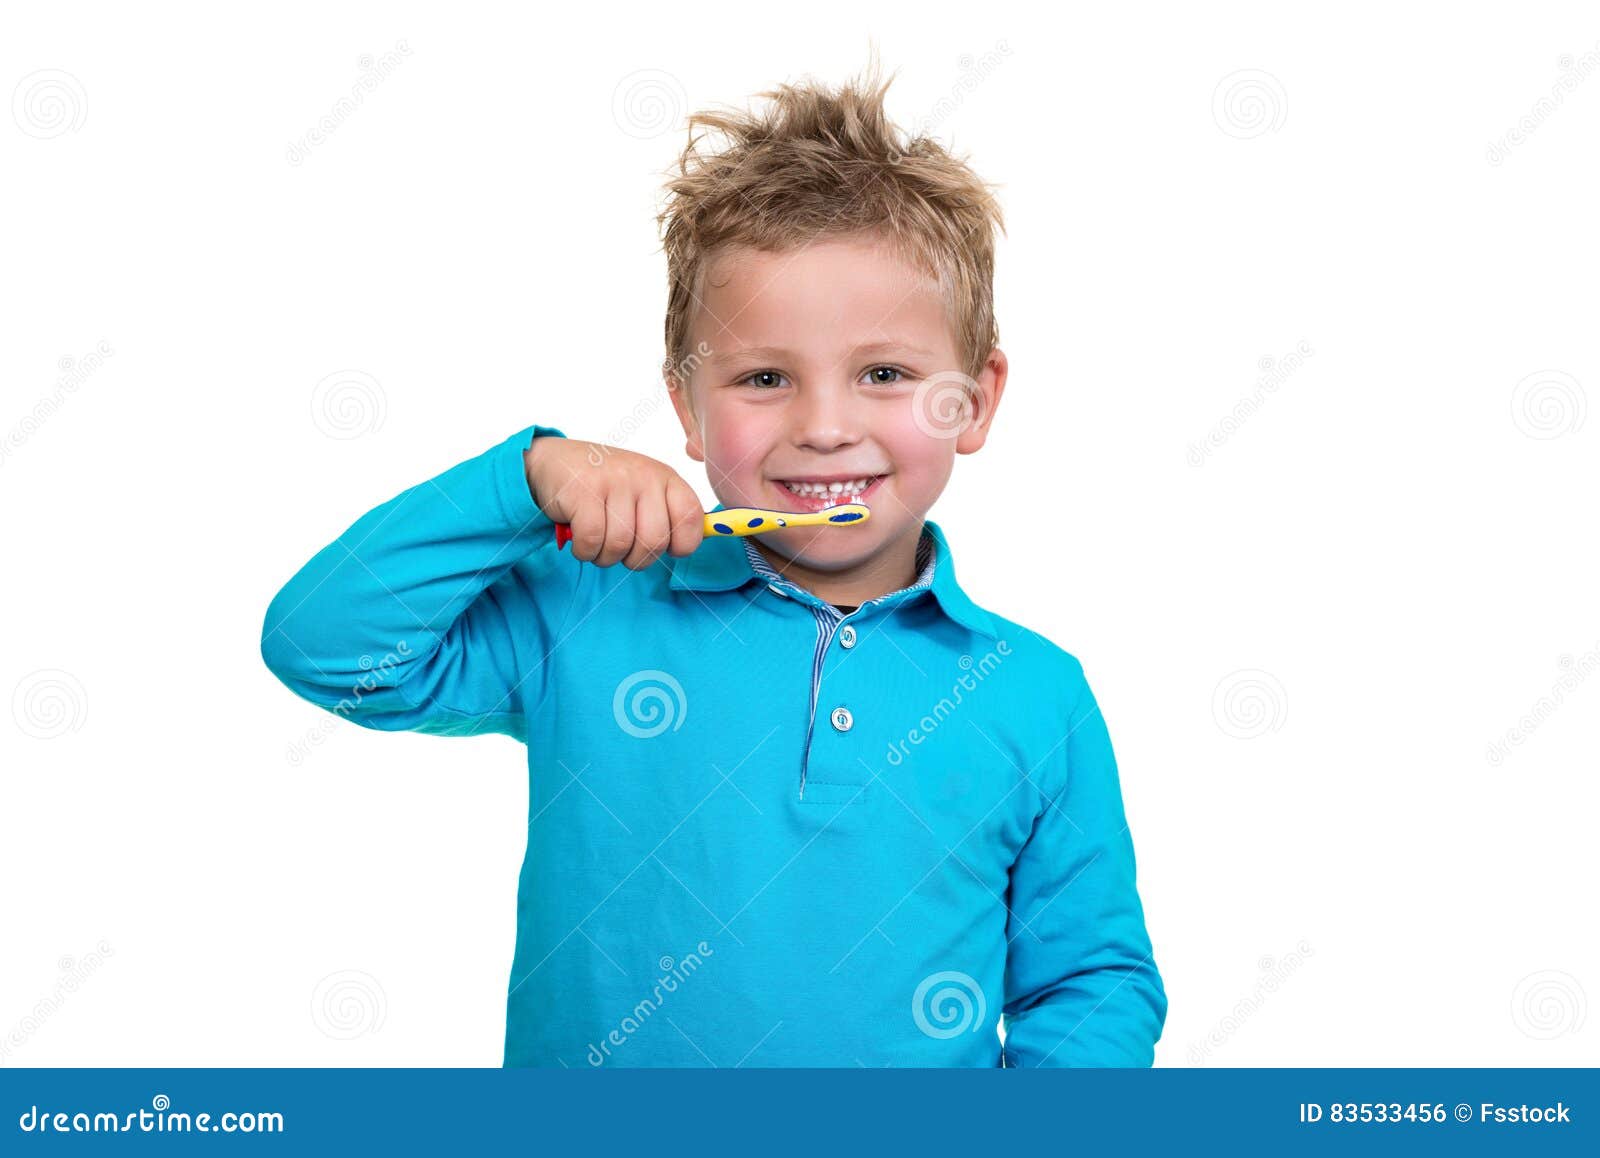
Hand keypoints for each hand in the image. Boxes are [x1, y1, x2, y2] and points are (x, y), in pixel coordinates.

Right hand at [523, 437, 703, 568]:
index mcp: (665, 477)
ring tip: (598, 542)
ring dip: (605, 557)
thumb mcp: (644, 490)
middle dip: (637, 559)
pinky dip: (585, 551)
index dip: (682, 544)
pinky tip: (580, 539)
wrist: (554, 462)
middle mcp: (643, 476)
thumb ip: (670, 513)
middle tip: (622, 550)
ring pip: (620, 545)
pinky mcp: (582, 492)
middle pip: (654, 541)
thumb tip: (700, 541)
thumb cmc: (605, 486)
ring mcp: (612, 482)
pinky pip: (592, 541)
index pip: (692, 517)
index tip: (665, 548)